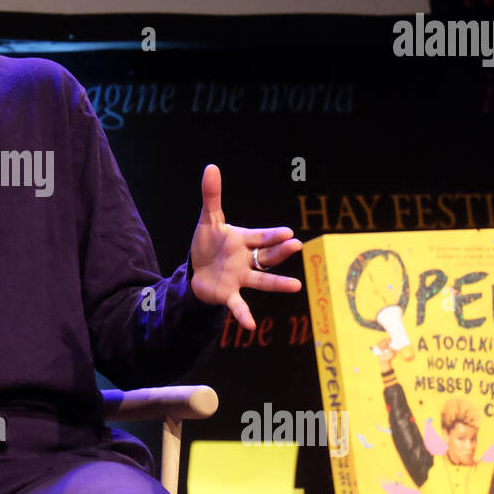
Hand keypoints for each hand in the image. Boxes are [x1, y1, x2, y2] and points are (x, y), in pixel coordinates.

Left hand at [188, 164, 301, 329]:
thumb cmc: (209, 244)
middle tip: (296, 246)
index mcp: (244, 240)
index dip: (272, 235)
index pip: (261, 237)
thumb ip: (211, 196)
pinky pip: (239, 305)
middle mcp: (247, 260)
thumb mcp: (208, 220)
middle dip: (280, 252)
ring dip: (277, 284)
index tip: (288, 232)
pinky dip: (244, 315)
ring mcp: (240, 278)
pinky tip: (251, 326)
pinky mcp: (229, 294)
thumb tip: (211, 167)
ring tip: (296, 286)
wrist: (197, 270)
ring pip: (261, 280)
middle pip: (267, 256)